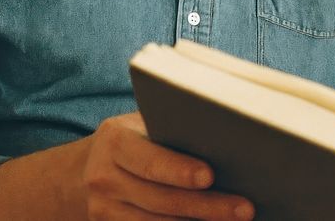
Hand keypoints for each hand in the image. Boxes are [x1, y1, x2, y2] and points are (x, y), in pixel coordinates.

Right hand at [0, 112, 253, 220]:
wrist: (90, 168)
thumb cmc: (138, 139)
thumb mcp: (144, 124)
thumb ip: (173, 129)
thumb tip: (229, 135)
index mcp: (115, 142)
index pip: (150, 160)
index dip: (179, 170)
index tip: (210, 176)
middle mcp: (103, 178)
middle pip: (161, 199)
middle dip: (206, 206)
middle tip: (244, 208)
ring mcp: (103, 210)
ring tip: (234, 220)